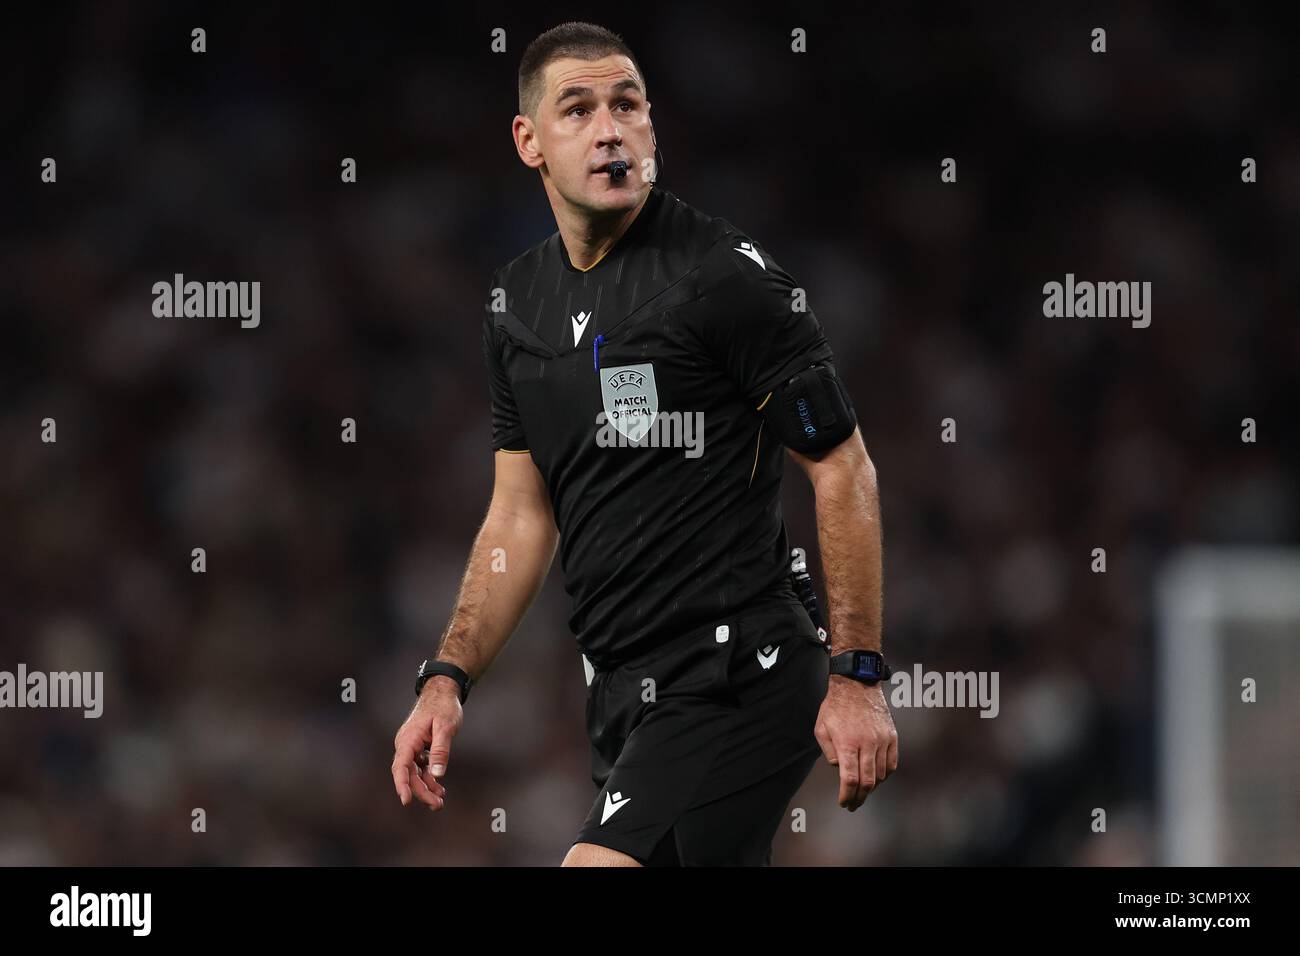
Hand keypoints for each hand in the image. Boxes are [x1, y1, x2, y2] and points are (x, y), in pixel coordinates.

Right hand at [391, 676, 462, 810]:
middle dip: (421, 792)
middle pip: (408, 774)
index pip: (401, 766)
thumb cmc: (443, 706)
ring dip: (425, 788)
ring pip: (415, 773)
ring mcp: (411, 747)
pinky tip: (439, 788)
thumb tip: (437, 774)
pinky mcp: (419, 748)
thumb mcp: (445, 727)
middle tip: (437, 805)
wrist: (442, 690)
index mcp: (408, 739)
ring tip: (439, 802)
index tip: (406, 801)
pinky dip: (429, 778)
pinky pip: (421, 767)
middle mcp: (406, 744)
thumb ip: (440, 750)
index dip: (402, 785)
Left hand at [814, 675, 898, 810]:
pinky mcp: (892, 736)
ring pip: (881, 775)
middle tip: (854, 804)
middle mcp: (867, 744)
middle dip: (859, 798)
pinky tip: (877, 777)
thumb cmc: (835, 706)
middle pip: (867, 782)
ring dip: (872, 787)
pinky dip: (885, 774)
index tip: (844, 802)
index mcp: (847, 743)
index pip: (850, 780)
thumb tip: (839, 768)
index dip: (847, 796)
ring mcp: (882, 741)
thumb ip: (828, 752)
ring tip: (863, 790)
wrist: (857, 684)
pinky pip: (892, 763)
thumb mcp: (821, 728)